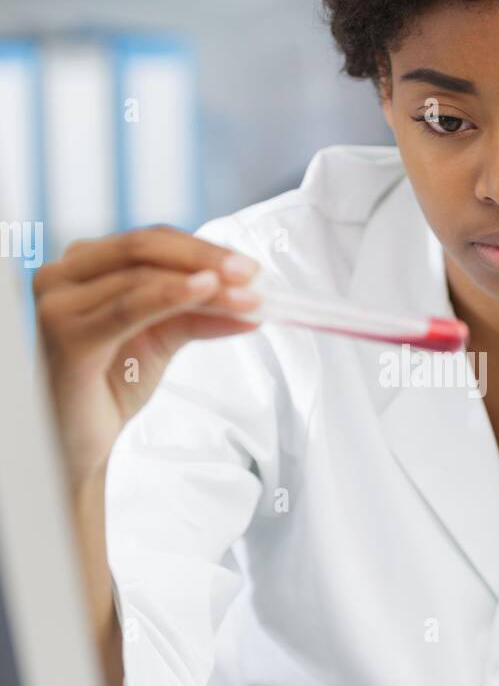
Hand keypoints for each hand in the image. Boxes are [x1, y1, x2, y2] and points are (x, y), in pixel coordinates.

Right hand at [34, 226, 262, 483]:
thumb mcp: (163, 339)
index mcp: (82, 266)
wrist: (77, 444)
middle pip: (144, 248)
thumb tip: (253, 300)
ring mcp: (58, 303)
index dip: (202, 248)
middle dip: (205, 259)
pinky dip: (172, 296)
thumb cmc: (110, 387)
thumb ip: (199, 314)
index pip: (150, 241)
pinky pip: (129, 307)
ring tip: (247, 297)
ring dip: (203, 285)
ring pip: (142, 277)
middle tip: (252, 274)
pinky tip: (207, 291)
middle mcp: (62, 275)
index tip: (250, 266)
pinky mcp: (67, 336)